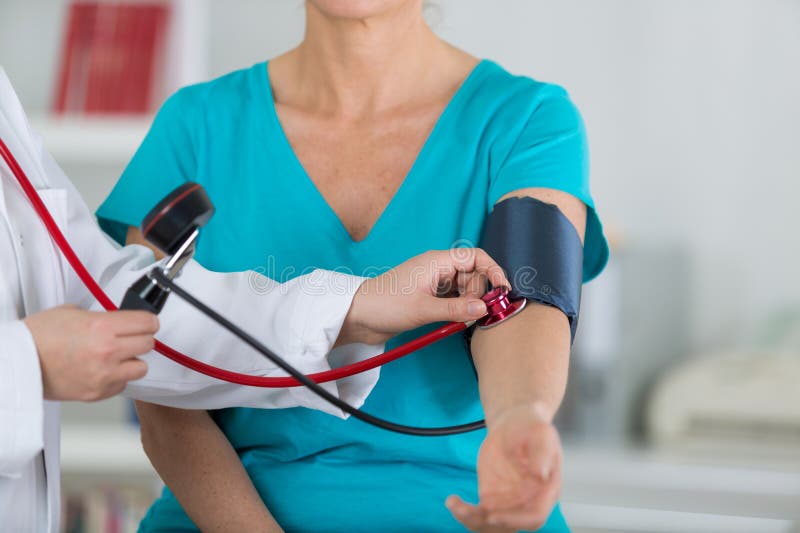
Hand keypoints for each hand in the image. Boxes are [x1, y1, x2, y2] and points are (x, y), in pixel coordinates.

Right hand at [23, 305, 158, 400]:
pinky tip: (103, 370)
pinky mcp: (97, 393)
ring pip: (141, 367)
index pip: (148, 323)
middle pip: (149, 344)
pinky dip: (117, 378)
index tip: (147, 322)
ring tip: (117, 356)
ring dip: (133, 361)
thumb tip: (119, 320)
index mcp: (102, 327)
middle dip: (141, 339)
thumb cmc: (38, 337)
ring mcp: (104, 374)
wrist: (18, 363)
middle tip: (131, 337)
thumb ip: (102, 317)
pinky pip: (123, 385)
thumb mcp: (72, 312)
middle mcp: (107, 351)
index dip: (149, 321)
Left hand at [338, 248, 508, 344]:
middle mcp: (438, 269)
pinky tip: (454, 321)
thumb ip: (456, 309)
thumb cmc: (386, 305)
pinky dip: (459, 309)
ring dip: (468, 303)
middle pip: (473, 275)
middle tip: (472, 314)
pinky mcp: (429, 297)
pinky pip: (454, 299)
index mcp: (437, 261)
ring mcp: (433, 283)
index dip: (493, 270)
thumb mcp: (424, 309)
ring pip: (465, 289)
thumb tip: (484, 308)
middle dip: (479, 294)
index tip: (504, 290)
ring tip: (459, 320)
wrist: (358, 316)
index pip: (476, 257)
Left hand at [446, 403, 561, 531]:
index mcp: (546, 490)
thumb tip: (541, 474)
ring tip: (456, 506)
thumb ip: (543, 452)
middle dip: (490, 525)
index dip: (515, 520)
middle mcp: (529, 501)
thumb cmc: (530, 426)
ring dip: (473, 522)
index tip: (492, 516)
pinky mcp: (492, 497)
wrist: (514, 424)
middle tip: (468, 512)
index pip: (535, 516)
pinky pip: (479, 514)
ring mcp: (509, 502)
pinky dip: (465, 513)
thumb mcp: (540, 432)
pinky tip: (452, 501)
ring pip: (493, 526)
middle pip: (511, 526)